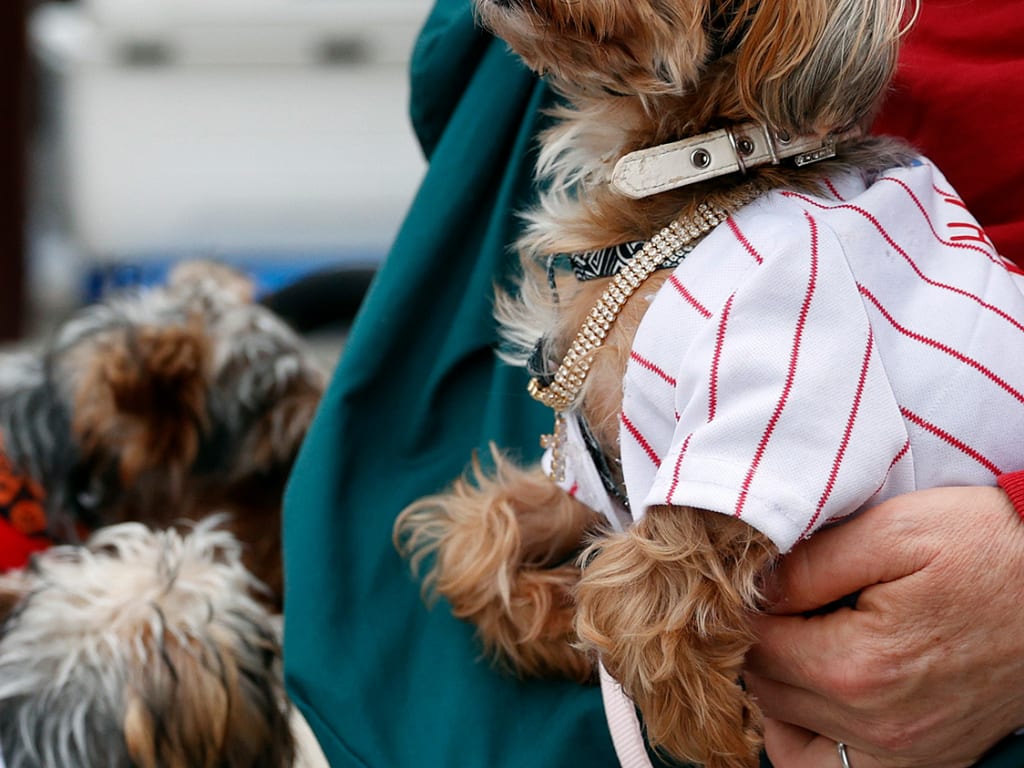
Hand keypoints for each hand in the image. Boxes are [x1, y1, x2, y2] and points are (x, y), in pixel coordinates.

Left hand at [745, 486, 1023, 767]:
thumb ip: (811, 565)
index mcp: (860, 664)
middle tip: (788, 603)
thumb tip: (755, 588)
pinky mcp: (926, 762)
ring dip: (777, 691)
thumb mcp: (894, 530)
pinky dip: (807, 739)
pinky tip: (817, 693)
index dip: (747, 605)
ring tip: (798, 644)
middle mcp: (877, 725)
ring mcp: (905, 754)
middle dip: (761, 642)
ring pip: (788, 737)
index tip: (763, 578)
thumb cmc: (983, 546)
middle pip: (766, 689)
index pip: (756, 644)